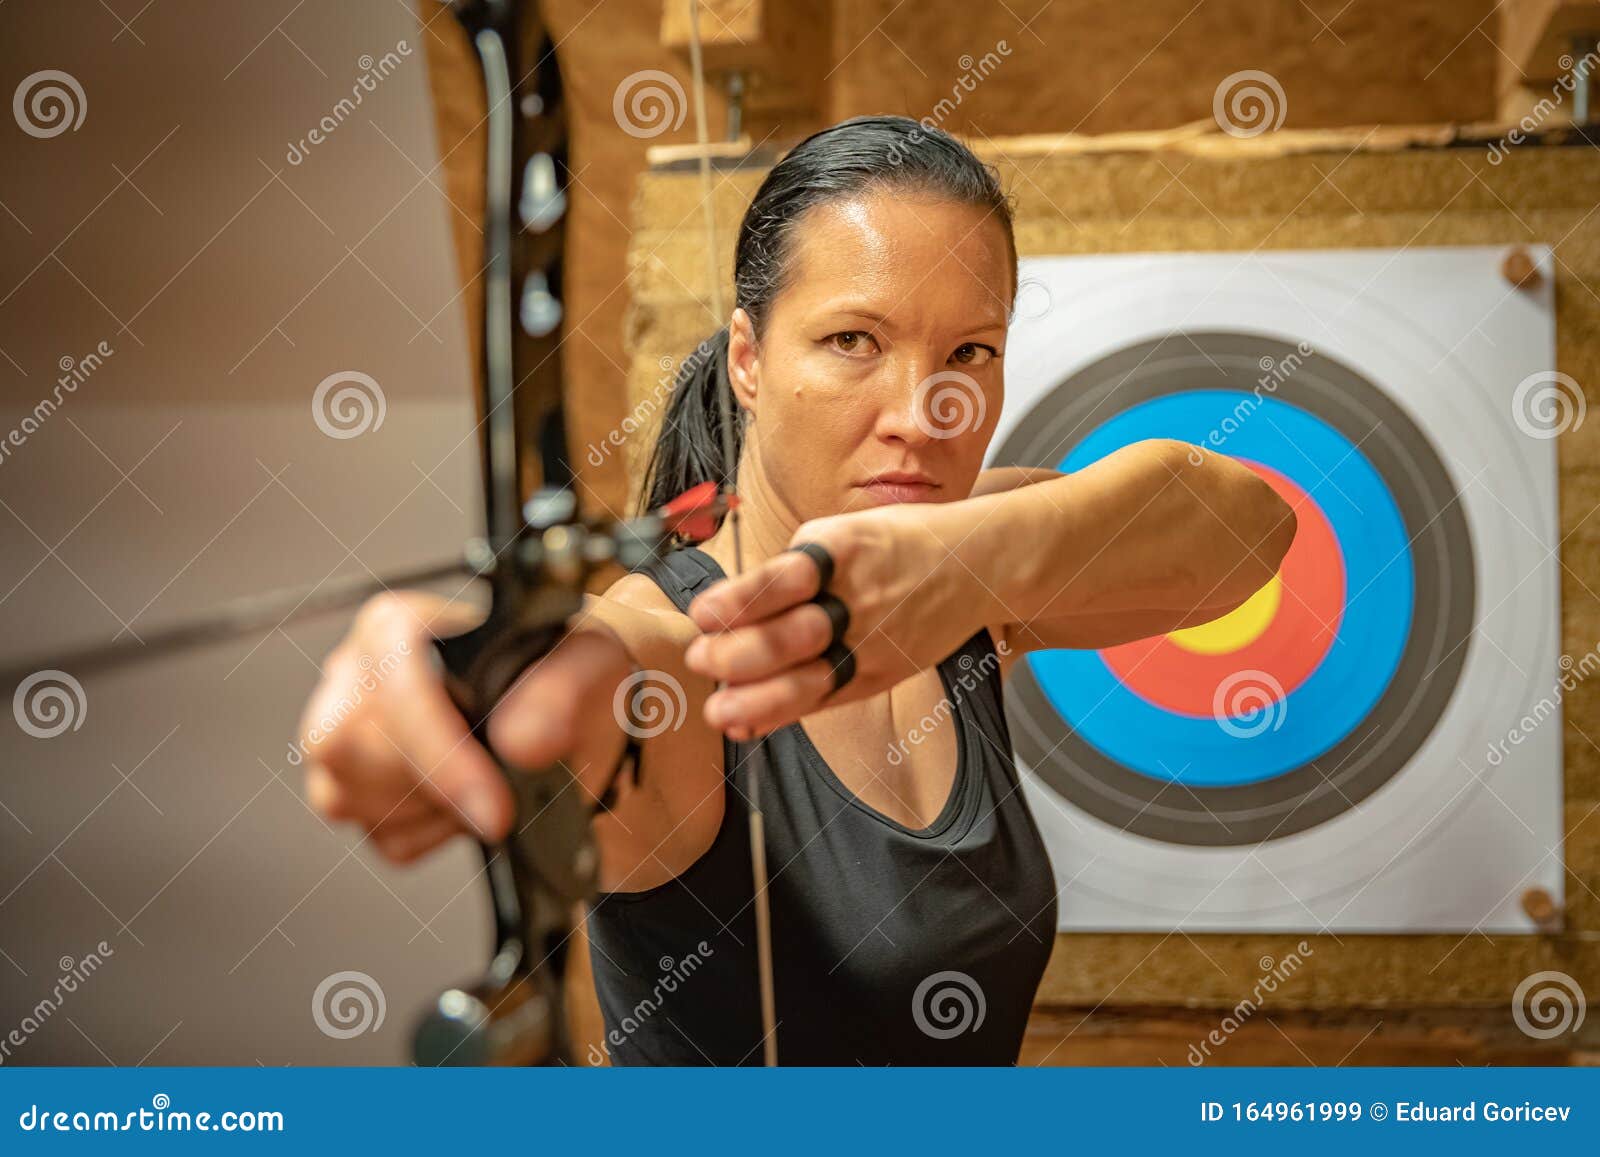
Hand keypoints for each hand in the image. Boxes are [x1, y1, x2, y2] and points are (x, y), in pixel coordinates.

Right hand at [300, 592, 630, 863]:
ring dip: (439, 810)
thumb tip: (518, 741)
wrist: (581, 719)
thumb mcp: (590, 662)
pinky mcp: (355, 794)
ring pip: (352, 798)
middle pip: (349, 745)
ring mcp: (345, 737)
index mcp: (398, 625)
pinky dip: (439, 834)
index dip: (438, 751)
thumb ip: (562, 689)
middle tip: (507, 799)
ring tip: (492, 781)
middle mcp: (356, 675)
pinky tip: (471, 800)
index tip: (495, 806)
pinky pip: (385, 837)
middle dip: (437, 785)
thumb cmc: (571, 673)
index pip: (389, 682)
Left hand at [683, 504, 982, 736]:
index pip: (788, 577)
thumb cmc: (895, 544)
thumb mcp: (843, 533)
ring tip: (718, 710)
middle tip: (699, 660)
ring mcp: (871, 642)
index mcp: (843, 550)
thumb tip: (729, 607)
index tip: (704, 614)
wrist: (976, 564)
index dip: (744, 599)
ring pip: (811, 677)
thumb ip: (793, 569)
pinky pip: (826, 698)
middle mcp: (858, 599)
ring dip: (759, 696)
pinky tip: (747, 723)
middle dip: (741, 653)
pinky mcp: (880, 674)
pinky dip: (783, 713)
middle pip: (795, 634)